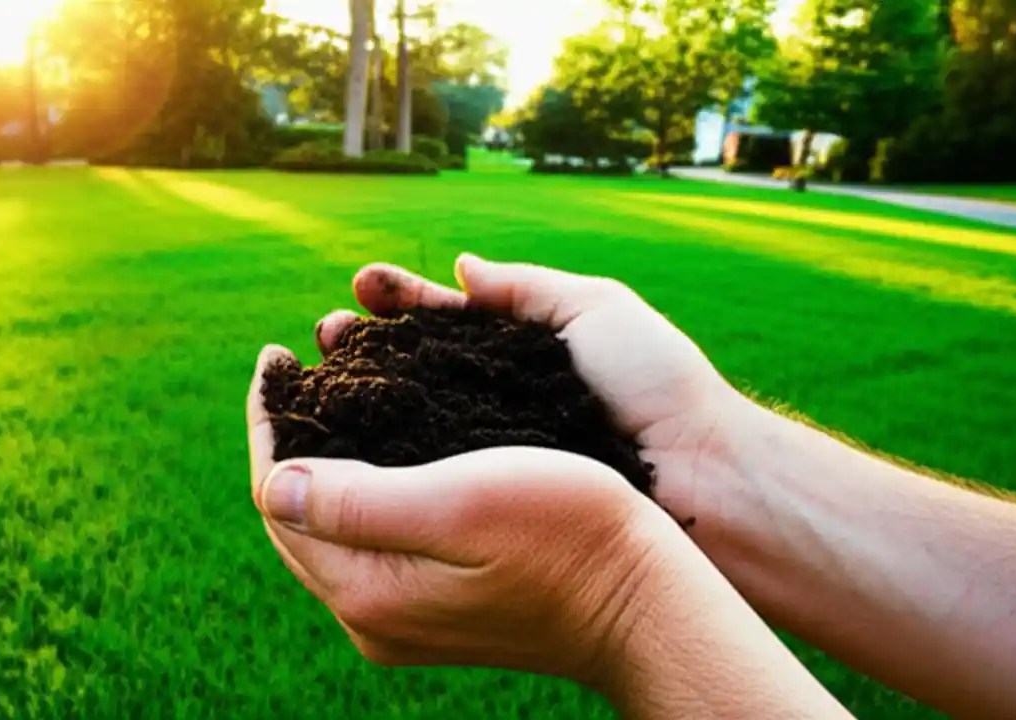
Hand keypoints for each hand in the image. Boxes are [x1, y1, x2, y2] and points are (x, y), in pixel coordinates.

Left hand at [246, 345, 670, 686]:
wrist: (643, 602)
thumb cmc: (565, 536)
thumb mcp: (458, 503)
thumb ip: (354, 501)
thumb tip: (273, 481)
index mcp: (367, 591)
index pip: (278, 498)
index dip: (267, 423)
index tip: (274, 357)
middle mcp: (372, 616)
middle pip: (294, 517)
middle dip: (285, 440)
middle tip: (292, 370)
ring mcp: (402, 619)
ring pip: (329, 528)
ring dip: (318, 461)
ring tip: (325, 395)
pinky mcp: (432, 609)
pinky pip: (365, 541)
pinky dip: (353, 488)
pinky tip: (372, 448)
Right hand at [313, 255, 742, 527]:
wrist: (698, 475)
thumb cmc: (655, 384)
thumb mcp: (594, 309)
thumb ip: (525, 287)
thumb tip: (460, 265)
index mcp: (517, 349)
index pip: (442, 316)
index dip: (398, 299)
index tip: (359, 285)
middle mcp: (494, 399)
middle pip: (412, 367)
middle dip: (364, 347)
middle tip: (320, 335)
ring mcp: (491, 449)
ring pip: (408, 419)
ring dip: (360, 398)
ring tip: (317, 380)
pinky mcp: (493, 496)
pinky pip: (427, 473)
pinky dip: (384, 458)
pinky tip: (344, 447)